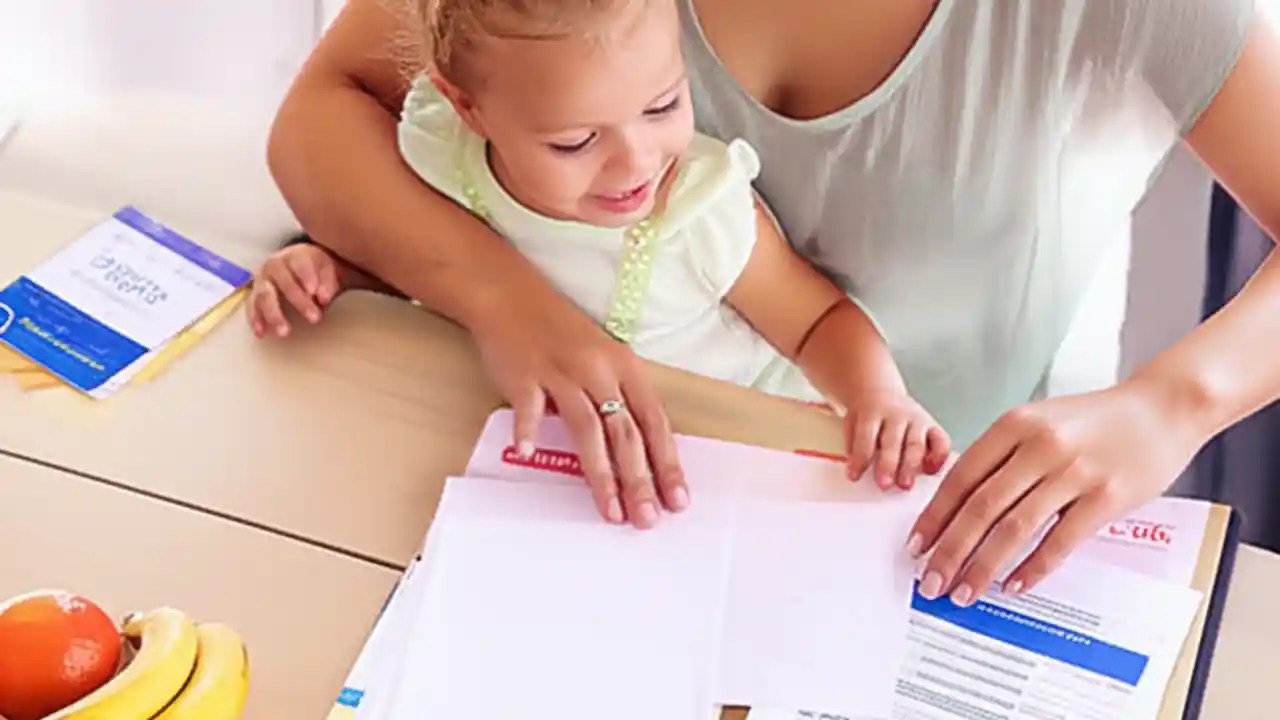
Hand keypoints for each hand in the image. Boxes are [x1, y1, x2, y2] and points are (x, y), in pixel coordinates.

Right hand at [247, 244, 341, 337]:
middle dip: (299, 301)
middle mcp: (274, 265)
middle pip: (283, 282)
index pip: (299, 264)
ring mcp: (261, 280)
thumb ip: (328, 281)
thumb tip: (323, 299)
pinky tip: (261, 333)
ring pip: (264, 296)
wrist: (298, 265)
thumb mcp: (327, 269)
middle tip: (315, 318)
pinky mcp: (254, 294)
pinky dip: (255, 320)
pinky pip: (252, 307)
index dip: (306, 276)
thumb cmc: (316, 268)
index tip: (314, 291)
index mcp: (294, 255)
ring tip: (284, 332)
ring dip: (274, 314)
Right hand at [468, 301, 687, 529]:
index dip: (667, 462)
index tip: (678, 500)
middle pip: (625, 433)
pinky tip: (528, 453)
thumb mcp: (603, 357)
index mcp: (624, 367)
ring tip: (611, 511)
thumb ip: (618, 398)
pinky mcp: (525, 375)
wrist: (511, 296)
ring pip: (587, 428)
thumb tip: (636, 450)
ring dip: (601, 473)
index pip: (654, 422)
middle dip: (639, 480)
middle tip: (648, 518)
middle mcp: (598, 371)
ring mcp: (561, 373)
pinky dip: (527, 429)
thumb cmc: (560, 331)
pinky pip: (528, 407)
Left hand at [844, 391, 949, 489]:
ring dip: (911, 465)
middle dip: (888, 463)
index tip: (853, 476)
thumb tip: (856, 471)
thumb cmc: (867, 417)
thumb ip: (854, 446)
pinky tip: (930, 471)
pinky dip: (938, 457)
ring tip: (905, 485)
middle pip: (892, 440)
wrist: (881, 393)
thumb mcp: (852, 424)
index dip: (860, 457)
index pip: (865, 436)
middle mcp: (896, 415)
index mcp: (872, 414)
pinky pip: (941, 441)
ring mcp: (916, 419)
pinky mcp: (933, 426)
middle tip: (884, 485)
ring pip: (916, 443)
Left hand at [906, 379, 1205, 605]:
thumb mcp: (1038, 421)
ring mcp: (1074, 472)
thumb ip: (1001, 455)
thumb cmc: (1094, 420)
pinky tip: (1014, 585)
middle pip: (980, 508)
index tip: (916, 546)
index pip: (961, 478)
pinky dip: (1033, 568)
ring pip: (1014, 529)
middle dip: (949, 551)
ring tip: (964, 591)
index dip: (935, 516)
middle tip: (931, 581)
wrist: (1162, 408)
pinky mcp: (1106, 497)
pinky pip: (1060, 541)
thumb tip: (959, 505)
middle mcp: (1039, 447)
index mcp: (1014, 425)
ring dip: (983, 566)